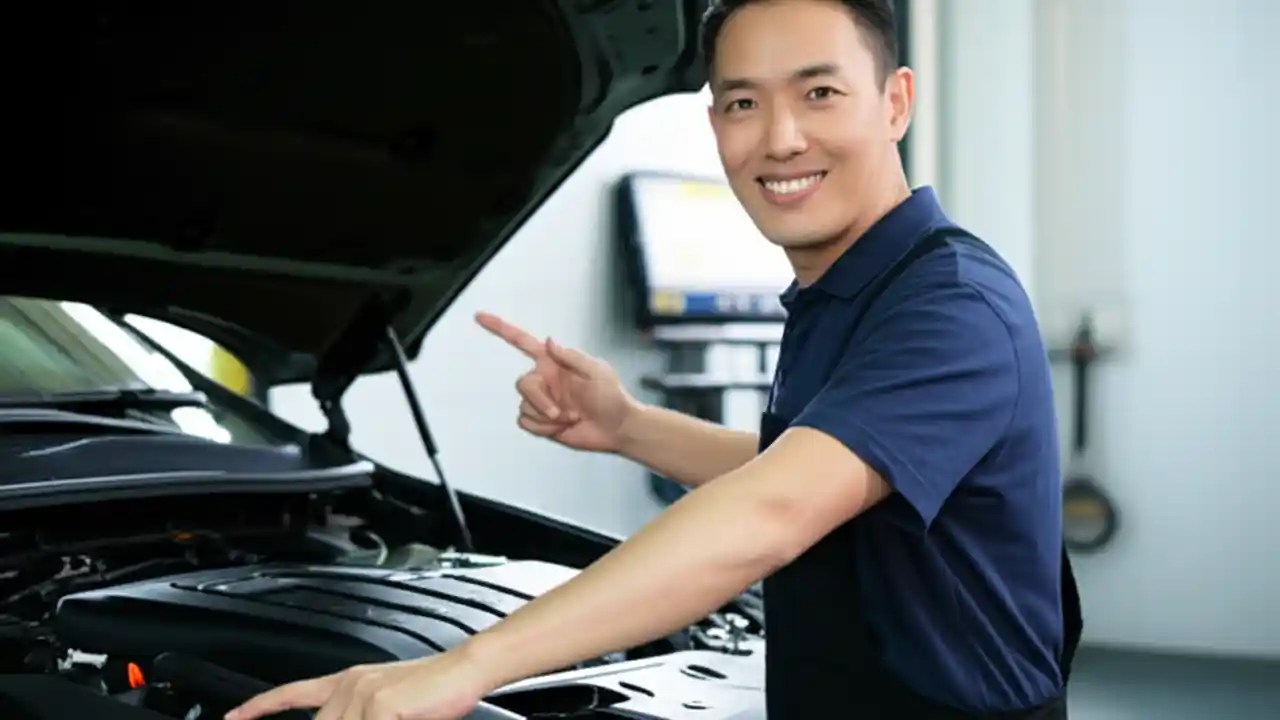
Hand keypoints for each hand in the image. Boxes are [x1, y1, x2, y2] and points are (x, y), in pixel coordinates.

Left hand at [223, 652, 488, 719]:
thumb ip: (362, 715)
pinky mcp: (382, 707)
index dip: (259, 707)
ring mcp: (363, 696)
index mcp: (348, 681)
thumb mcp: (389, 705)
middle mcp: (349, 685)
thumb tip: (345, 718)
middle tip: (378, 718)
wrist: (465, 669)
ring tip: (391, 716)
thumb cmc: (434, 689)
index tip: (234, 717)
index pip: (293, 694)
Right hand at [475, 311, 638, 452]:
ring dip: (547, 417)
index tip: (480, 316)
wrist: (616, 428)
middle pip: (522, 384)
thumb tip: (548, 341)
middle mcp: (545, 379)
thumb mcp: (596, 371)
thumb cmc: (611, 396)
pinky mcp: (541, 421)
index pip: (522, 342)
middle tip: (562, 412)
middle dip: (541, 401)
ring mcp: (542, 400)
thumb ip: (570, 356)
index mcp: (554, 362)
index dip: (500, 328)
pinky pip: (525, 422)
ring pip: (524, 406)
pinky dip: (542, 428)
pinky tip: (560, 428)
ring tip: (570, 418)